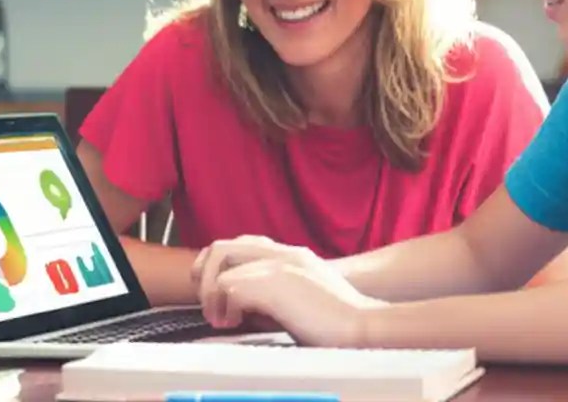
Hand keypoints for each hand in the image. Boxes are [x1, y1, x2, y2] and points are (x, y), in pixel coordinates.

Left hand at [215, 258, 385, 347]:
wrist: (363, 323)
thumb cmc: (339, 318)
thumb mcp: (306, 294)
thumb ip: (279, 290)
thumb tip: (246, 307)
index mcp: (291, 254)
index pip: (240, 243)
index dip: (218, 264)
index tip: (214, 291)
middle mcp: (282, 253)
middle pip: (222, 246)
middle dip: (204, 275)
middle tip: (209, 305)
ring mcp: (278, 266)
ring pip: (220, 263)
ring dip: (211, 294)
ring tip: (221, 318)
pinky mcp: (275, 285)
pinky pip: (229, 287)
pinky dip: (224, 308)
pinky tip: (235, 323)